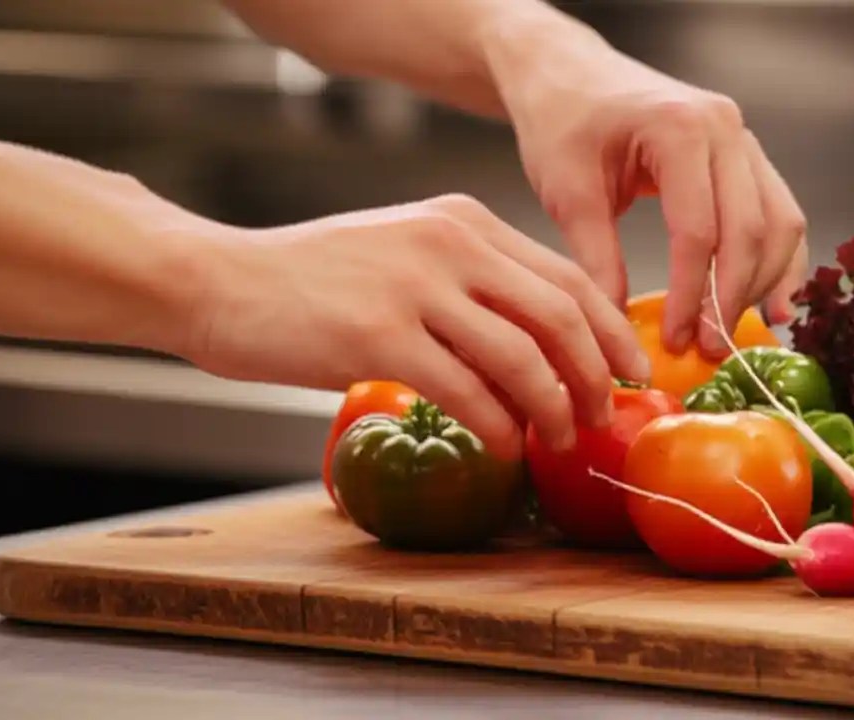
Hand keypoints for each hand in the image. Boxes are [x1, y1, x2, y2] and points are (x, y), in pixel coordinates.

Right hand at [185, 194, 650, 459]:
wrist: (221, 280)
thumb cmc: (315, 281)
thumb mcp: (406, 255)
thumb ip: (471, 285)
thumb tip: (539, 350)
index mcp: (464, 222)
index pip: (567, 277)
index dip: (611, 332)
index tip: (632, 372)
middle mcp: (449, 243)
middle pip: (560, 315)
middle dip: (597, 374)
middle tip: (605, 415)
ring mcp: (415, 286)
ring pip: (521, 356)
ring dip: (552, 408)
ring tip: (559, 439)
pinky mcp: (378, 333)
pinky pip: (466, 389)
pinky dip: (496, 425)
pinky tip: (503, 446)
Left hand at [486, 21, 808, 358]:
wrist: (568, 74)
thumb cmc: (562, 121)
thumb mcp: (566, 191)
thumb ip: (597, 260)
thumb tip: (619, 331)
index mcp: (680, 128)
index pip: (700, 231)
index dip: (693, 295)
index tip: (678, 341)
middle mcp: (725, 128)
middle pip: (750, 230)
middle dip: (731, 299)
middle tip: (709, 350)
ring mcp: (743, 138)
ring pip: (778, 223)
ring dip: (762, 284)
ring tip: (737, 334)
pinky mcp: (746, 155)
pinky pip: (779, 211)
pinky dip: (778, 260)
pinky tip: (772, 303)